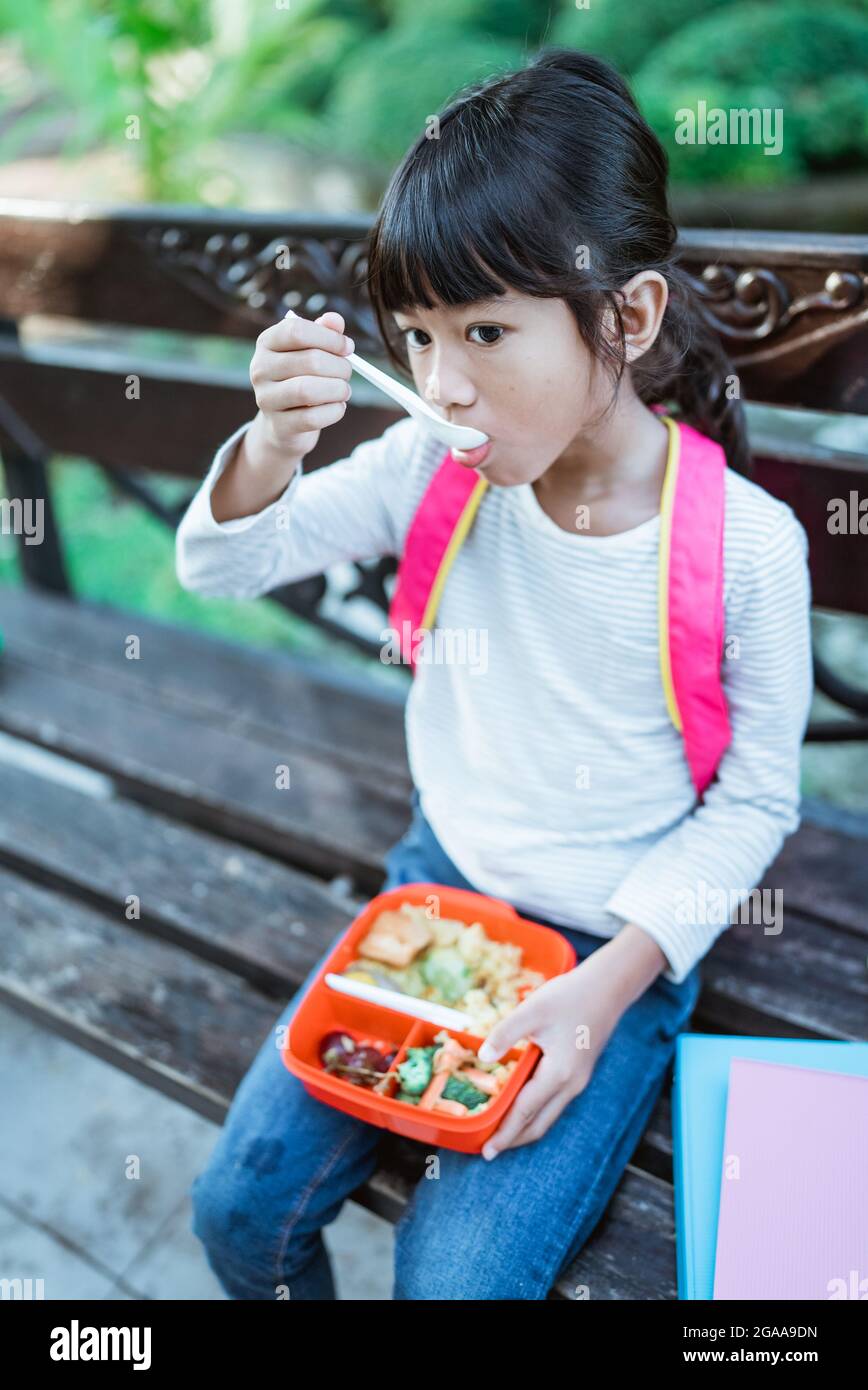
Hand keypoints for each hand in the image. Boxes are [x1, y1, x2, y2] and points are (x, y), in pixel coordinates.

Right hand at [247, 308, 354, 462]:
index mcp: (267, 342)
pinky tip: (338, 407)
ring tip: (344, 390)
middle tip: (347, 372)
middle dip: (339, 367)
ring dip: (338, 389)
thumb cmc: (301, 378)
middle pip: (310, 361)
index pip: (297, 330)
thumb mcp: (310, 351)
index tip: (348, 347)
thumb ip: (324, 332)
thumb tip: (335, 320)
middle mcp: (260, 368)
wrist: (283, 423)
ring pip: (308, 391)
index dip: (329, 338)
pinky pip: (312, 418)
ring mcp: (266, 399)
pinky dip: (334, 411)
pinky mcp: (278, 425)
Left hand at [475, 949, 624, 1159]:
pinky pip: (554, 1102)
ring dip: (524, 1127)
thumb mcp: (532, 1011)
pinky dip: (535, 1112)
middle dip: (513, 1139)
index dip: (504, 1133)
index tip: (487, 1152)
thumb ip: (506, 1034)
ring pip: (548, 1115)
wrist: (607, 988)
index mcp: (559, 1074)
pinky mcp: (579, 1072)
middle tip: (488, 1151)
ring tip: (501, 1133)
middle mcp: (571, 1085)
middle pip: (539, 1124)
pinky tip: (521, 1106)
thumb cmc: (569, 996)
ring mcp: (578, 1081)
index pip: (525, 1112)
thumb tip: (483, 1057)